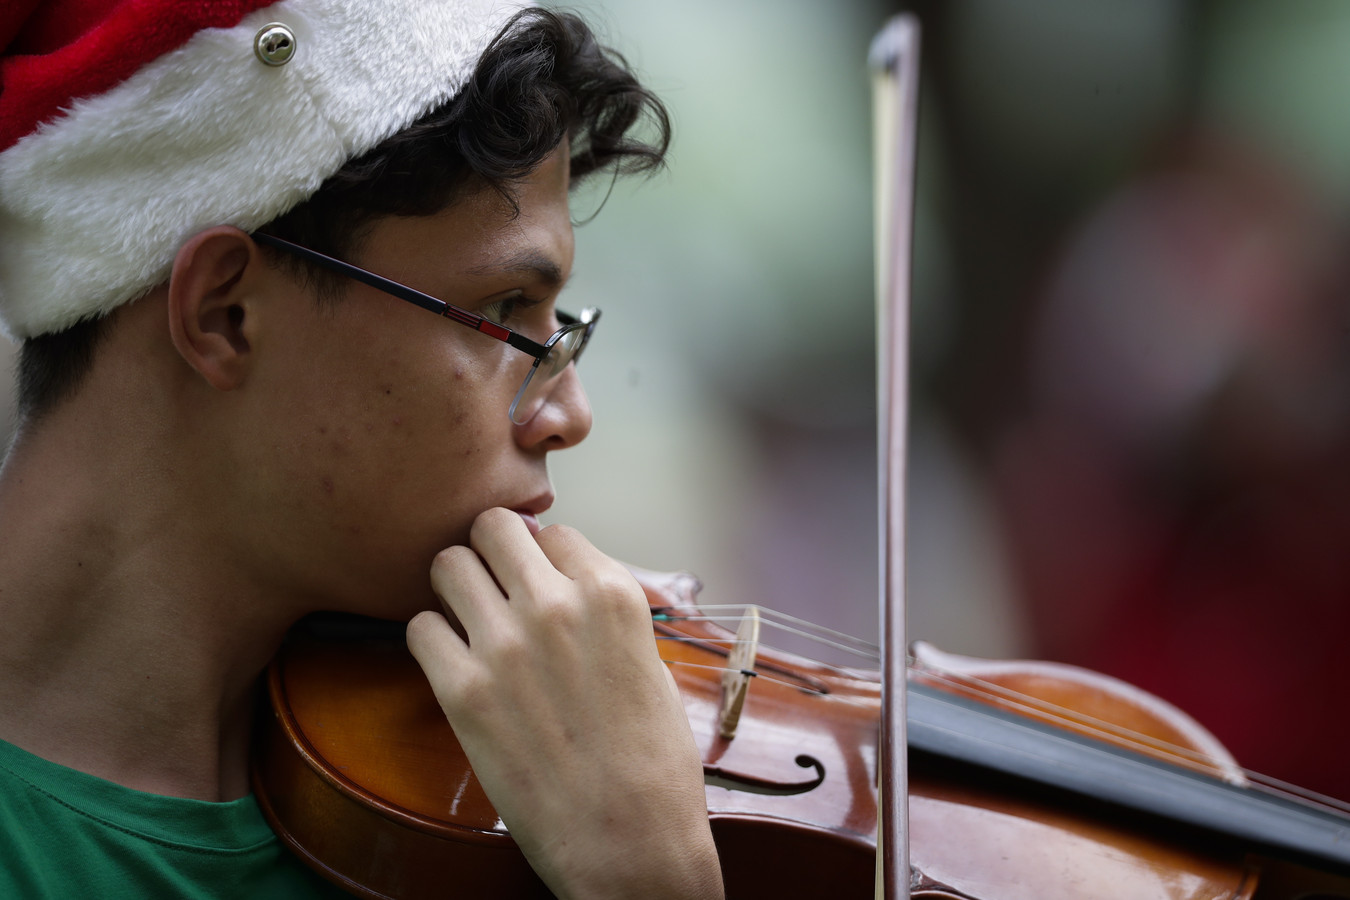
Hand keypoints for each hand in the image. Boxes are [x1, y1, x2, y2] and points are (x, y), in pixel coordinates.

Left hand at [406, 508, 723, 898]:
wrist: (631, 842)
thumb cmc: (652, 764)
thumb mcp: (650, 662)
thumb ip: (604, 616)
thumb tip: (567, 586)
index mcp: (612, 594)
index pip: (554, 531)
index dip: (543, 558)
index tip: (540, 584)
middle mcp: (556, 605)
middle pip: (492, 527)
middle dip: (490, 552)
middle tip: (493, 586)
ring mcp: (505, 645)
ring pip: (447, 564)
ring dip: (455, 588)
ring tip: (468, 621)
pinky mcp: (463, 692)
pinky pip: (419, 628)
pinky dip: (432, 641)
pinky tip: (454, 665)